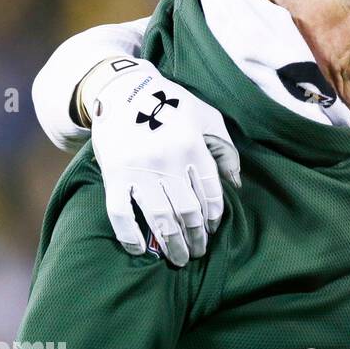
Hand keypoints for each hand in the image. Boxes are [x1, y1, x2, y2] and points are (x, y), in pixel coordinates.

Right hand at [83, 59, 239, 265]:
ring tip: (181, 258)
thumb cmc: (172, 104)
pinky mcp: (113, 177)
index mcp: (193, 147)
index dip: (214, 217)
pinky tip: (141, 250)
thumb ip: (225, 149)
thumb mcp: (207, 117)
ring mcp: (139, 171)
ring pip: (160, 218)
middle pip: (188, 211)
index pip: (210, 193)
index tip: (213, 229)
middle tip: (200, 252)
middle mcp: (168, 162)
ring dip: (173, 244)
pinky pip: (120, 214)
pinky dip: (130, 236)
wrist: (122, 90)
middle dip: (196, 237)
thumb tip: (236, 184)